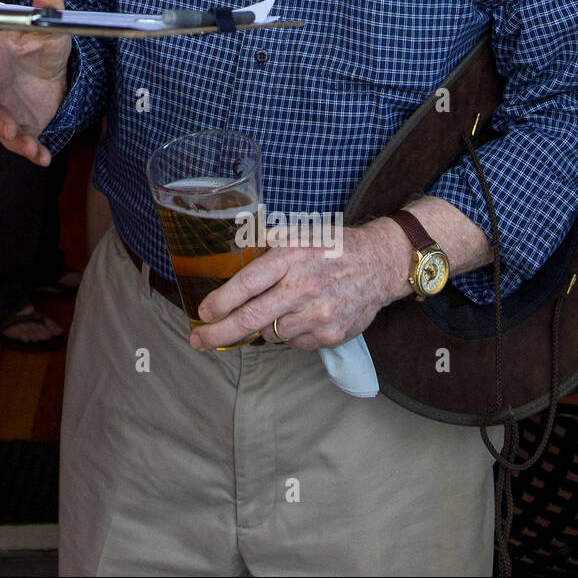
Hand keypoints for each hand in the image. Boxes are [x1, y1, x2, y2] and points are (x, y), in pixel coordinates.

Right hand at [0, 0, 71, 165]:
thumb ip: (49, 10)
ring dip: (13, 140)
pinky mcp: (16, 125)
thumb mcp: (51, 29)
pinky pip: (17, 141)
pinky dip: (30, 151)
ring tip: (31, 147)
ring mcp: (0, 108)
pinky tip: (43, 157)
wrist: (53, 70)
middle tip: (11, 129)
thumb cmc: (42, 45)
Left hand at [188, 218, 410, 351]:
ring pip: (270, 333)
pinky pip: (293, 343)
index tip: (202, 314)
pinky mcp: (331, 334)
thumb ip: (264, 249)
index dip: (219, 302)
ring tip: (278, 307)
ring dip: (262, 326)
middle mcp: (303, 287)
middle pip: (250, 319)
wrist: (379, 263)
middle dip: (217, 334)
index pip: (246, 285)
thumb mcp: (296, 234)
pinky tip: (300, 315)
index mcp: (290, 257)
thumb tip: (230, 264)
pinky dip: (288, 333)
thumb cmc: (332, 246)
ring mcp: (318, 314)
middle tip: (197, 341)